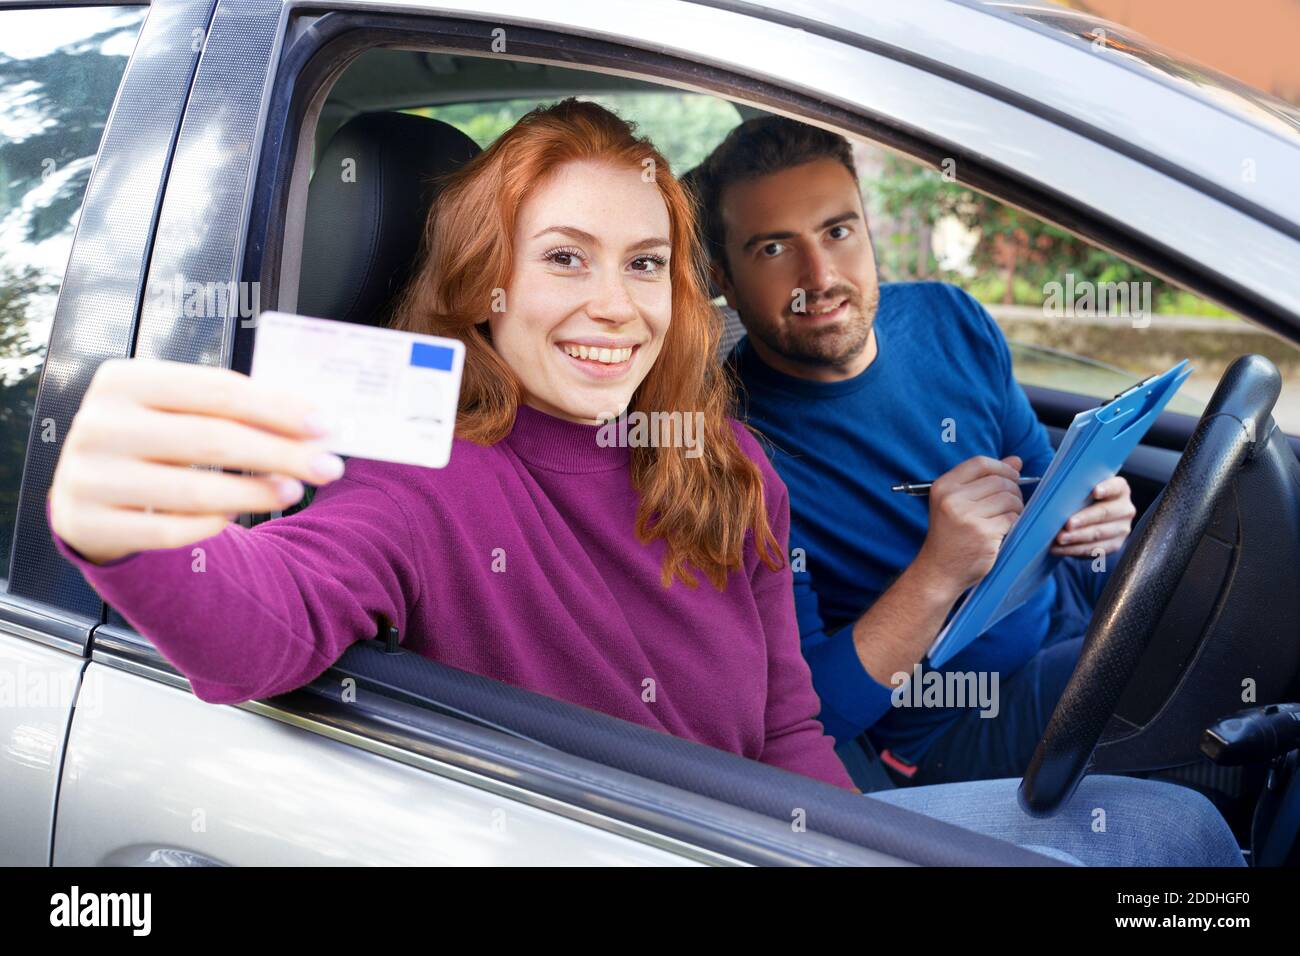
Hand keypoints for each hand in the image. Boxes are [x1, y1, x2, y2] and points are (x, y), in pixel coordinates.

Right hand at [49, 358, 345, 565]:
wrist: (87, 492)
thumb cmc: (151, 443)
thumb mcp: (179, 412)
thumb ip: (233, 410)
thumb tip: (313, 423)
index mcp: (124, 380)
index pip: (217, 389)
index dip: (277, 407)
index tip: (325, 425)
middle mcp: (100, 425)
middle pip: (212, 438)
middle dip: (281, 453)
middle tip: (328, 467)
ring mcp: (88, 477)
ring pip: (194, 490)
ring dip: (256, 492)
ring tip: (293, 491)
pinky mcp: (90, 524)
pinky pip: (170, 531)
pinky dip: (211, 524)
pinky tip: (235, 516)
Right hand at [914, 455, 1025, 597]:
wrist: (939, 571)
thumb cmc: (950, 536)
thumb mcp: (957, 503)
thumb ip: (984, 480)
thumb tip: (1016, 460)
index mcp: (943, 487)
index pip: (980, 463)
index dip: (1001, 467)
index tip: (1012, 476)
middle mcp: (952, 498)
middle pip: (999, 481)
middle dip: (1013, 490)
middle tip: (1011, 504)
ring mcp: (968, 516)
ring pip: (1009, 499)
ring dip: (1016, 508)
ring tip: (1007, 518)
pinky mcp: (983, 533)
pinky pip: (1011, 518)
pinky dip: (1014, 523)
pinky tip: (1004, 531)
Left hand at [1051, 475, 1134, 556]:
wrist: (1088, 518)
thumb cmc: (1081, 498)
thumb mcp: (1081, 490)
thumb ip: (1076, 490)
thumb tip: (1057, 497)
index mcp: (1120, 489)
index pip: (1116, 486)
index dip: (1106, 488)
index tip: (1095, 491)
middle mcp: (1124, 508)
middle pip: (1105, 512)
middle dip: (1084, 519)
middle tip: (1067, 524)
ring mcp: (1121, 528)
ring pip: (1099, 534)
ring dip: (1077, 537)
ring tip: (1060, 538)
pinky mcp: (1114, 545)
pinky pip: (1094, 549)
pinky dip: (1074, 549)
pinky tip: (1059, 548)